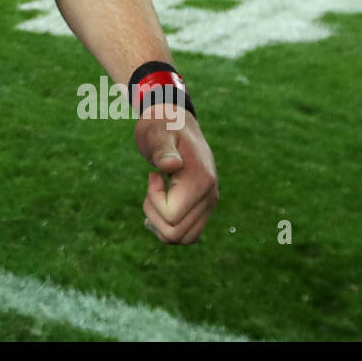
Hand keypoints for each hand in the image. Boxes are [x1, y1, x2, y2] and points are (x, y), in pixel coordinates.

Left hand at [134, 105, 218, 244]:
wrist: (176, 121)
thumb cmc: (163, 125)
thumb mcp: (157, 133)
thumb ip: (163, 149)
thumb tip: (172, 164)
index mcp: (201, 180)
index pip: (172, 216)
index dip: (153, 201)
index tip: (152, 175)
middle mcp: (210, 196)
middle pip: (176, 234)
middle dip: (153, 215)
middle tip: (152, 186)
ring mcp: (208, 204)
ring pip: (183, 239)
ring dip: (160, 225)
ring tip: (154, 198)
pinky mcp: (203, 208)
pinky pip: (187, 235)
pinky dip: (168, 228)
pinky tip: (157, 208)